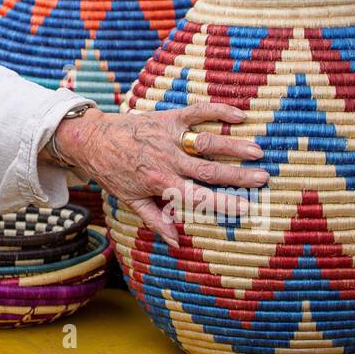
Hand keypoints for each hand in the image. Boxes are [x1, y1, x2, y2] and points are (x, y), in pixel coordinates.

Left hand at [51, 103, 266, 247]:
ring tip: (257, 151)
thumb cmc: (113, 172)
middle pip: (208, 169)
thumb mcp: (131, 200)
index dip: (221, 203)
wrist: (91, 139)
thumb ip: (156, 220)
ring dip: (232, 145)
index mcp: (160, 183)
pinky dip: (217, 111)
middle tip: (263, 177)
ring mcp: (168, 136)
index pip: (196, 196)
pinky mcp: (167, 118)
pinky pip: (195, 112)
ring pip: (205, 141)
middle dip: (237, 175)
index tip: (246, 207)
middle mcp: (167, 159)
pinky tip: (238, 115)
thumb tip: (176, 242)